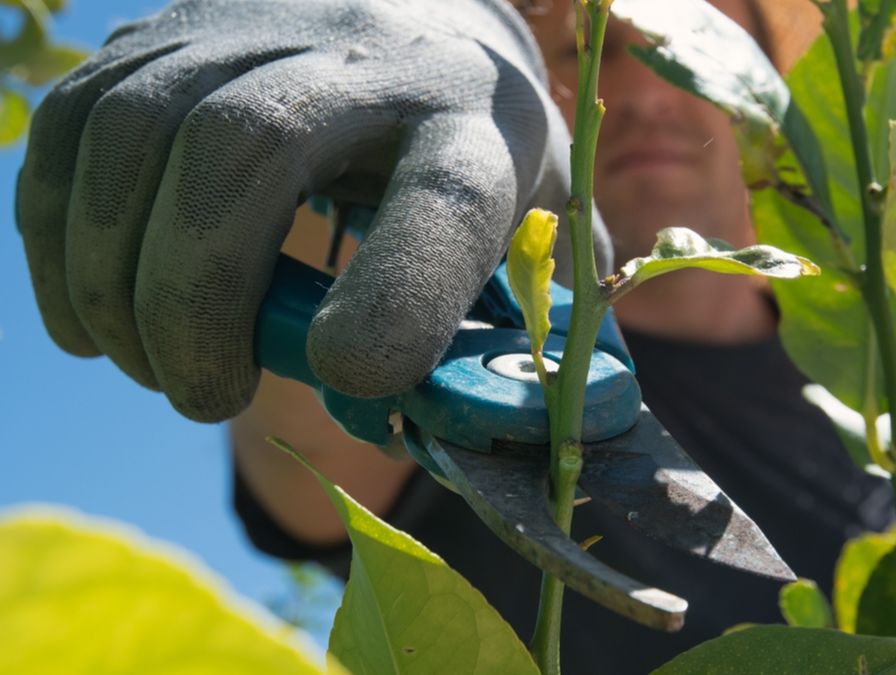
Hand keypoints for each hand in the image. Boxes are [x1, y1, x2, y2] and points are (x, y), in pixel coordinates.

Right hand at [17, 0, 605, 420]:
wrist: (419, 27)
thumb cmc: (475, 159)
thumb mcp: (531, 236)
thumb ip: (523, 333)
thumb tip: (479, 436)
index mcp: (478, 126)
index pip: (451, 195)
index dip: (398, 296)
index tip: (351, 377)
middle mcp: (369, 56)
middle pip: (252, 144)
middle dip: (199, 298)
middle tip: (205, 395)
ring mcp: (254, 27)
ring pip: (142, 129)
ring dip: (115, 278)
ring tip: (153, 369)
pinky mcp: (163, 32)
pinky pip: (76, 125)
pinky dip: (59, 238)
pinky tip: (90, 318)